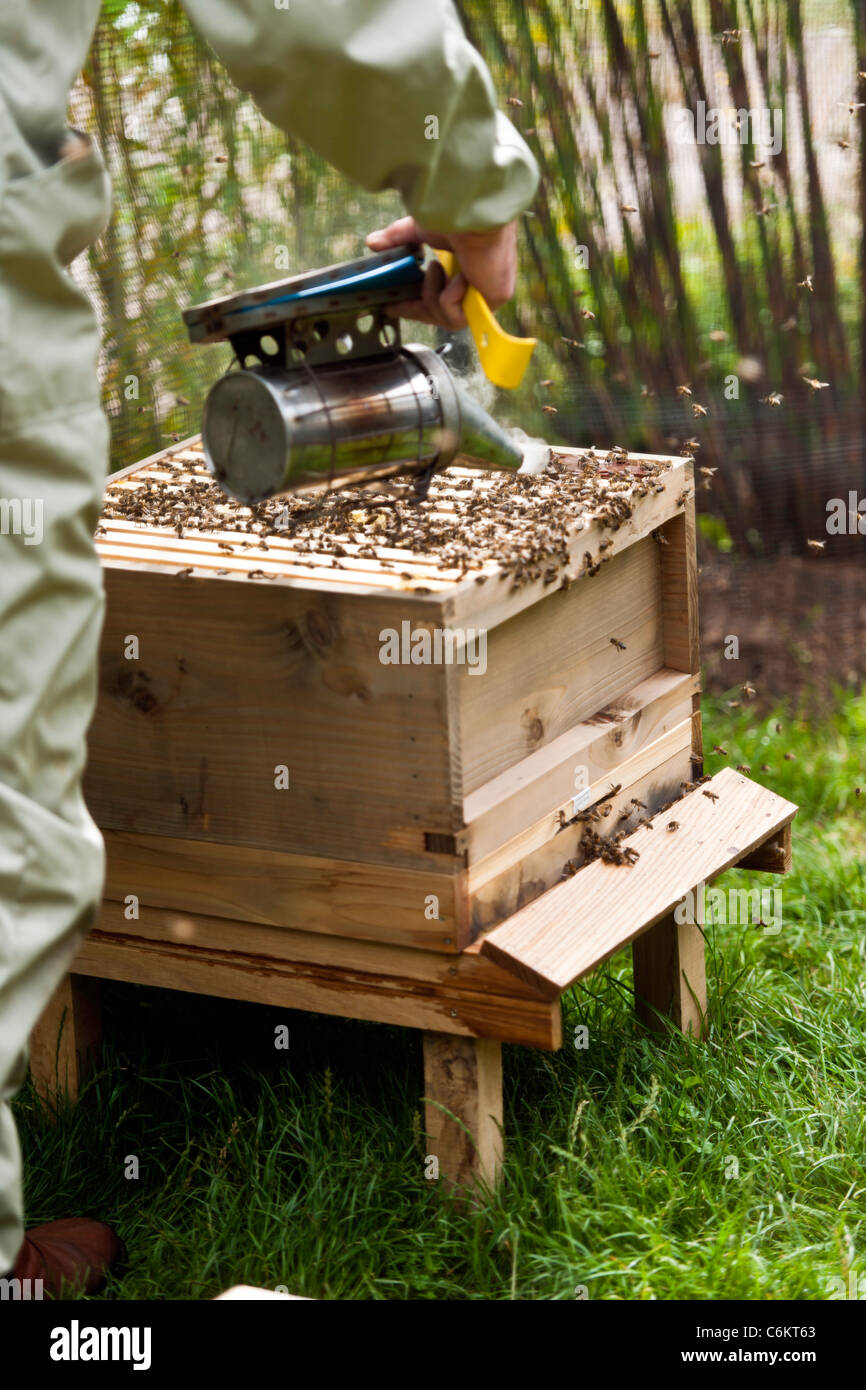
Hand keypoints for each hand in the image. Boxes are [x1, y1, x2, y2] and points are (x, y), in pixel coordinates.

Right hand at [365, 216, 517, 330]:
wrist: (472, 215)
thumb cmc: (453, 216)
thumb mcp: (418, 231)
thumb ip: (397, 239)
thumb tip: (371, 242)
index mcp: (465, 267)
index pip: (438, 297)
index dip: (413, 305)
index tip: (391, 306)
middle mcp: (478, 283)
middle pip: (441, 315)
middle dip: (416, 310)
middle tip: (395, 304)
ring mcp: (487, 293)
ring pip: (447, 318)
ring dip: (433, 295)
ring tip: (436, 269)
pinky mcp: (495, 299)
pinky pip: (458, 316)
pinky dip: (449, 298)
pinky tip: (458, 277)